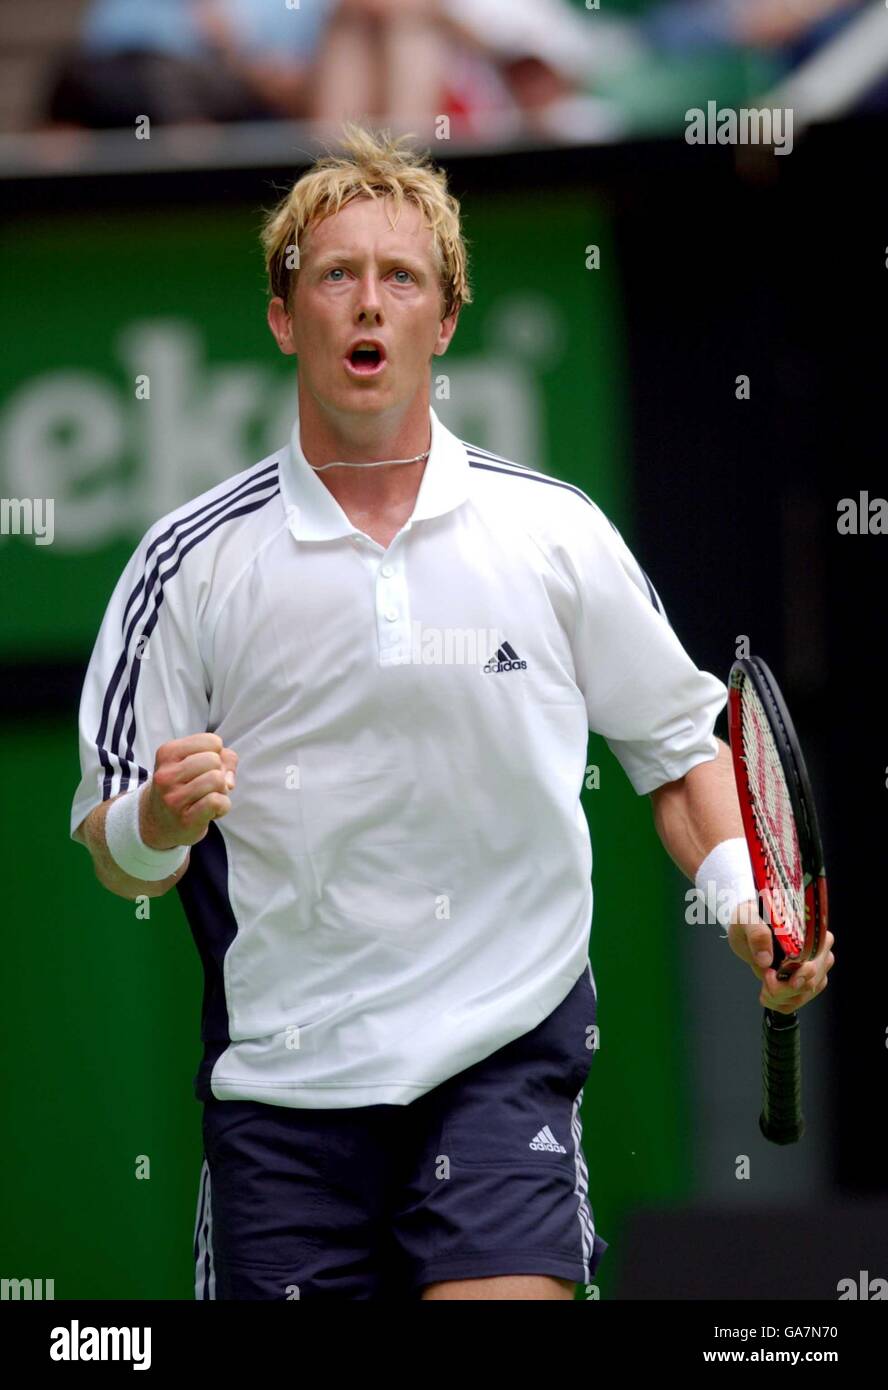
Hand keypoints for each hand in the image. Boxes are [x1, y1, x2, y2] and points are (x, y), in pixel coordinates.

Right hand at [141, 733, 237, 848]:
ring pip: (217, 780)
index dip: (217, 754)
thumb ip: (224, 758)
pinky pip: (217, 802)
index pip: (212, 741)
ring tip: (208, 797)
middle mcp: (166, 774)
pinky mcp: (185, 819)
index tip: (205, 767)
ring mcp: (174, 798)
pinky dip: (223, 807)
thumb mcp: (196, 762)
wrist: (160, 821)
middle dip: (219, 772)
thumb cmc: (184, 786)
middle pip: (214, 760)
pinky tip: (211, 811)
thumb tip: (228, 779)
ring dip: (221, 790)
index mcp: (168, 753)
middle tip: (207, 785)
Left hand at [727, 898, 834, 1013]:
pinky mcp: (809, 983)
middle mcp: (821, 950)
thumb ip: (757, 934)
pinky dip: (781, 1002)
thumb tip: (765, 960)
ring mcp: (818, 969)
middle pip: (809, 982)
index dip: (796, 974)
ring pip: (804, 994)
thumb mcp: (748, 919)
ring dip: (780, 996)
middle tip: (765, 978)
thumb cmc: (752, 919)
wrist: (749, 930)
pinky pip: (798, 1001)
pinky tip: (768, 993)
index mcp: (812, 932)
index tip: (772, 975)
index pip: (814, 960)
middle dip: (782, 988)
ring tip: (764, 986)